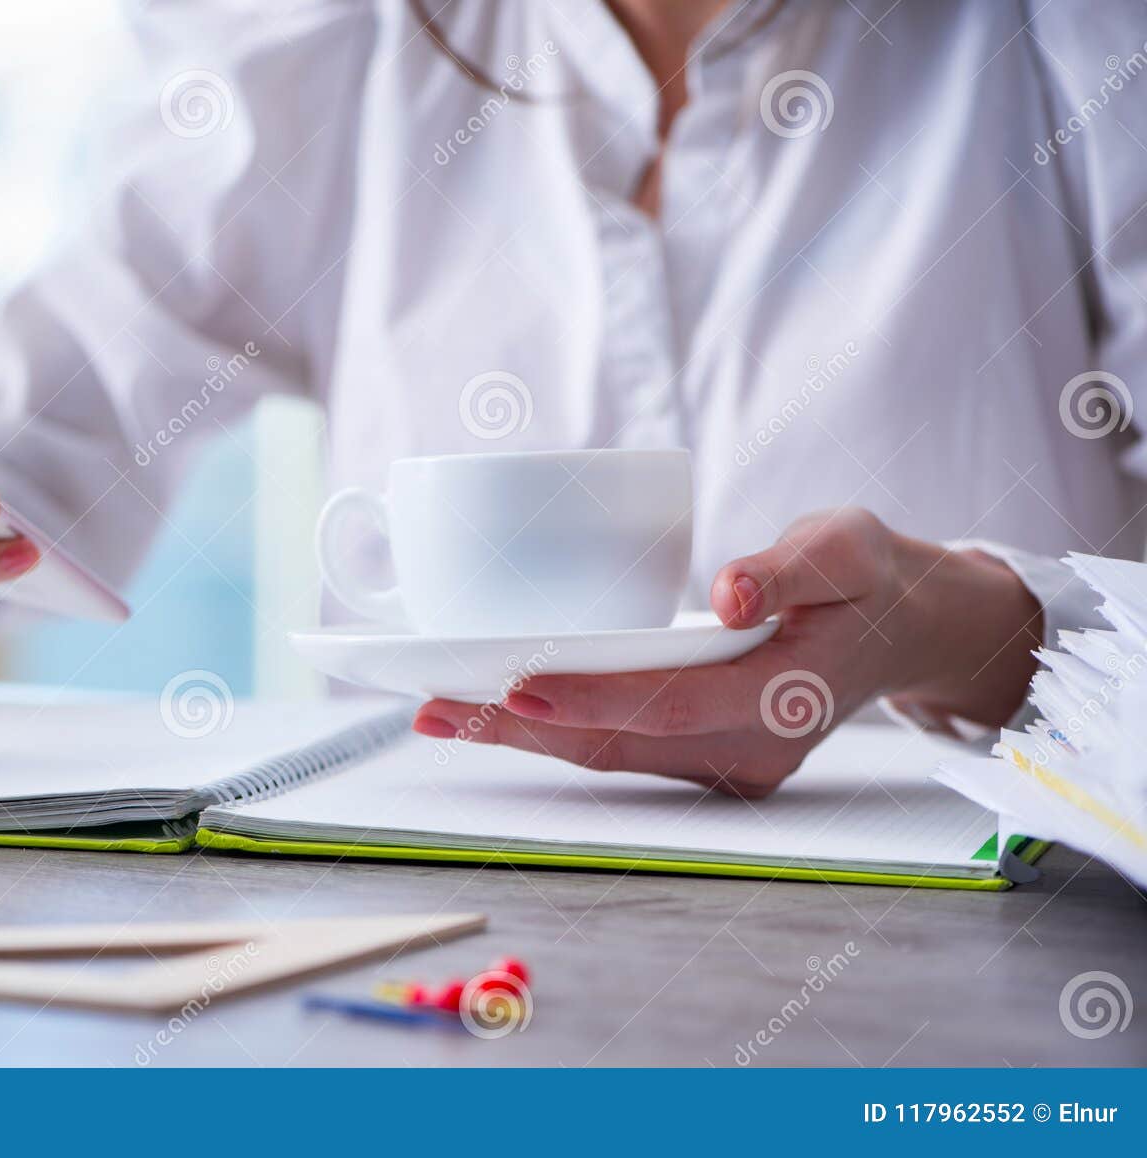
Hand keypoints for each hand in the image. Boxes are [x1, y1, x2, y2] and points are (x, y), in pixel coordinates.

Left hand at [411, 509, 1041, 796]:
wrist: (903, 625)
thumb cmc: (867, 575)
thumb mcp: (845, 544)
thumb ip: (790, 568)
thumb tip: (729, 593)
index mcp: (789, 693)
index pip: (675, 704)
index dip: (594, 699)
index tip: (519, 684)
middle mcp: (755, 746)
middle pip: (620, 745)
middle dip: (522, 729)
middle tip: (433, 706)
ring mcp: (732, 764)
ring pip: (612, 756)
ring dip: (526, 737)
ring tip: (440, 710)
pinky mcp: (709, 758)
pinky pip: (622, 750)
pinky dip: (557, 731)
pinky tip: (498, 711)